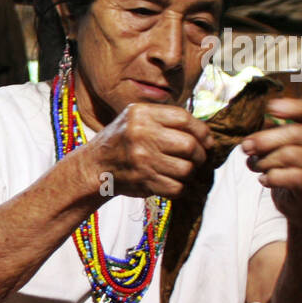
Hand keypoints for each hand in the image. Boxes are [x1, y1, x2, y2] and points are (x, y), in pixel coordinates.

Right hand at [83, 102, 214, 198]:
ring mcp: (141, 158)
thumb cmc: (121, 141)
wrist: (94, 166)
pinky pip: (176, 187)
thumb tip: (204, 132)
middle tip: (200, 159)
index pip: (185, 119)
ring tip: (185, 171)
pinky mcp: (143, 180)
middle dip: (201, 155)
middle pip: (189, 145)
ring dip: (191, 173)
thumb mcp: (135, 118)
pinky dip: (181, 188)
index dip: (202, 132)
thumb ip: (164, 119)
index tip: (207, 141)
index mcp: (141, 114)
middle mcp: (141, 134)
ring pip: (186, 169)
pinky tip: (176, 183)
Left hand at [241, 98, 301, 221]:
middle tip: (245, 147)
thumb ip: (270, 134)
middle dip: (264, 140)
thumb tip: (253, 135)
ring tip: (256, 166)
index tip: (270, 108)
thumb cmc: (288, 165)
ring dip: (264, 161)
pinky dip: (270, 177)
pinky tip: (264, 179)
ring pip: (289, 155)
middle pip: (295, 133)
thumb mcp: (280, 144)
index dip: (291, 107)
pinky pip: (289, 177)